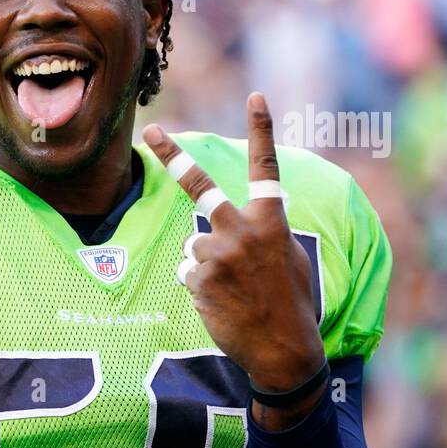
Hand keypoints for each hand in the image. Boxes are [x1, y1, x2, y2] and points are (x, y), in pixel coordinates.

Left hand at [142, 93, 325, 427]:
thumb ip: (266, 234)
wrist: (284, 351)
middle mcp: (243, 231)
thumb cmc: (292, 305)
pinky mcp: (199, 279)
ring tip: (233, 290)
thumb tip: (243, 226)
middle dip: (174, 157)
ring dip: (207, 265)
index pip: (267, 169)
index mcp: (272, 223)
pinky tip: (223, 302)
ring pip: (195, 246)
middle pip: (201, 187)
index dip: (262, 131)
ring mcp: (218, 254)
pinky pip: (189, 273)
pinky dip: (200, 287)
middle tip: (154, 131)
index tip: (256, 97)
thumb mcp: (291, 260)